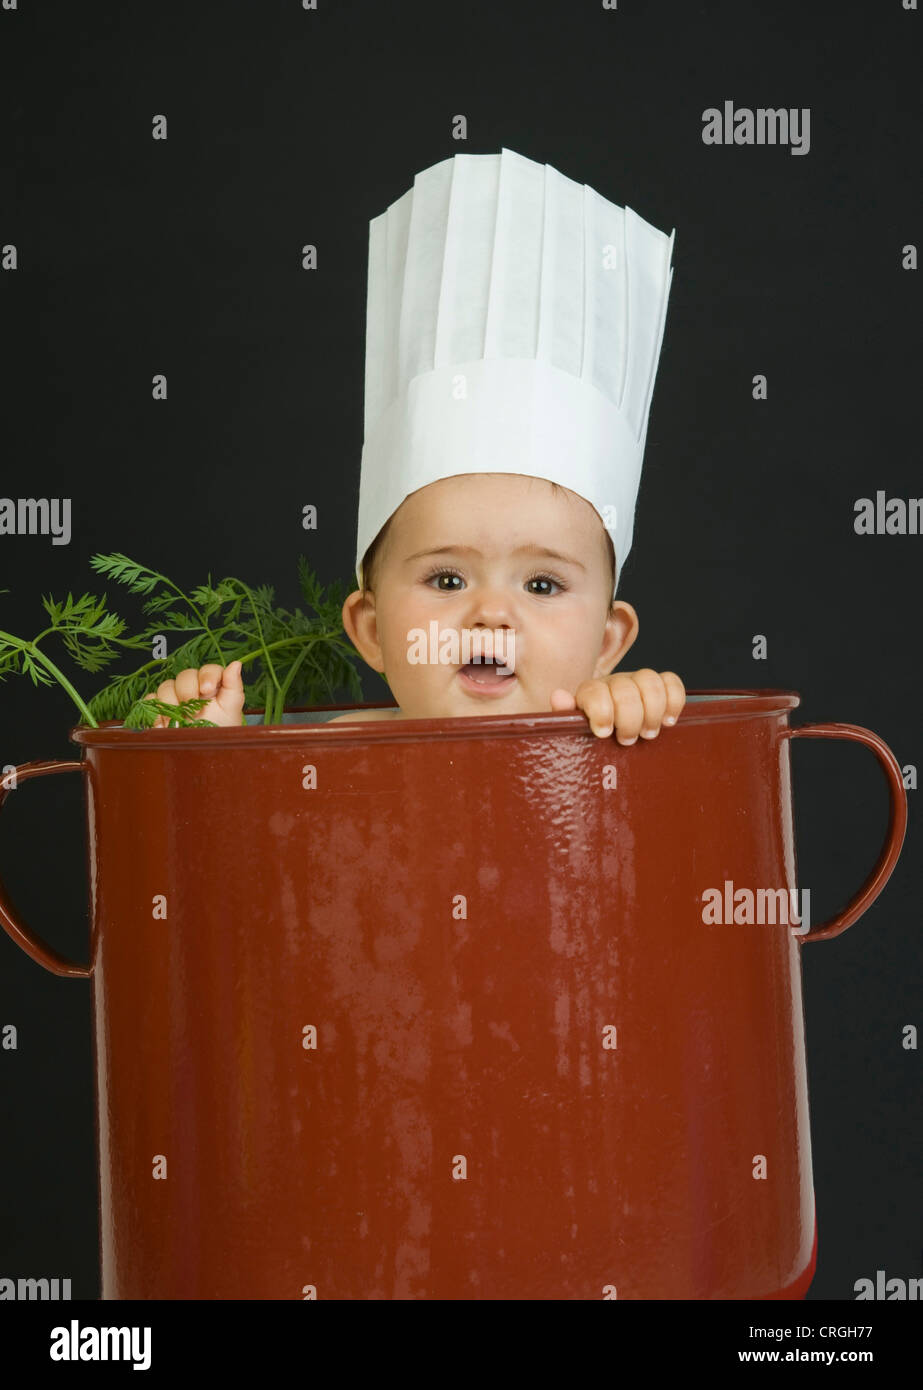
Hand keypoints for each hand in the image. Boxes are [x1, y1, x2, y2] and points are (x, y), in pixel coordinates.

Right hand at [142, 660, 245, 727]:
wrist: (204, 755)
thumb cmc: (221, 731)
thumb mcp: (231, 709)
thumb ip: (233, 686)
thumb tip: (236, 664)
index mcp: (212, 685)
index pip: (208, 670)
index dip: (207, 676)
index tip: (206, 690)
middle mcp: (193, 687)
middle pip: (184, 676)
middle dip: (187, 690)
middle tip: (193, 709)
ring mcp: (174, 697)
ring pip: (166, 687)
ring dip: (171, 702)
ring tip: (180, 720)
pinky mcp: (159, 708)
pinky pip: (150, 700)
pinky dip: (155, 711)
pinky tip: (165, 725)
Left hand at [550, 669, 685, 742]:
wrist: (604, 737)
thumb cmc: (587, 739)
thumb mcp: (569, 733)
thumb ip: (562, 716)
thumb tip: (559, 696)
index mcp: (589, 693)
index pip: (595, 691)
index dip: (602, 711)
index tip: (603, 733)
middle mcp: (613, 684)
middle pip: (626, 689)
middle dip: (630, 718)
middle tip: (627, 741)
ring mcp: (637, 684)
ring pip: (650, 680)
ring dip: (653, 711)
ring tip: (648, 734)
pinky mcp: (658, 689)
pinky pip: (671, 681)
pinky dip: (674, 700)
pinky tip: (668, 721)